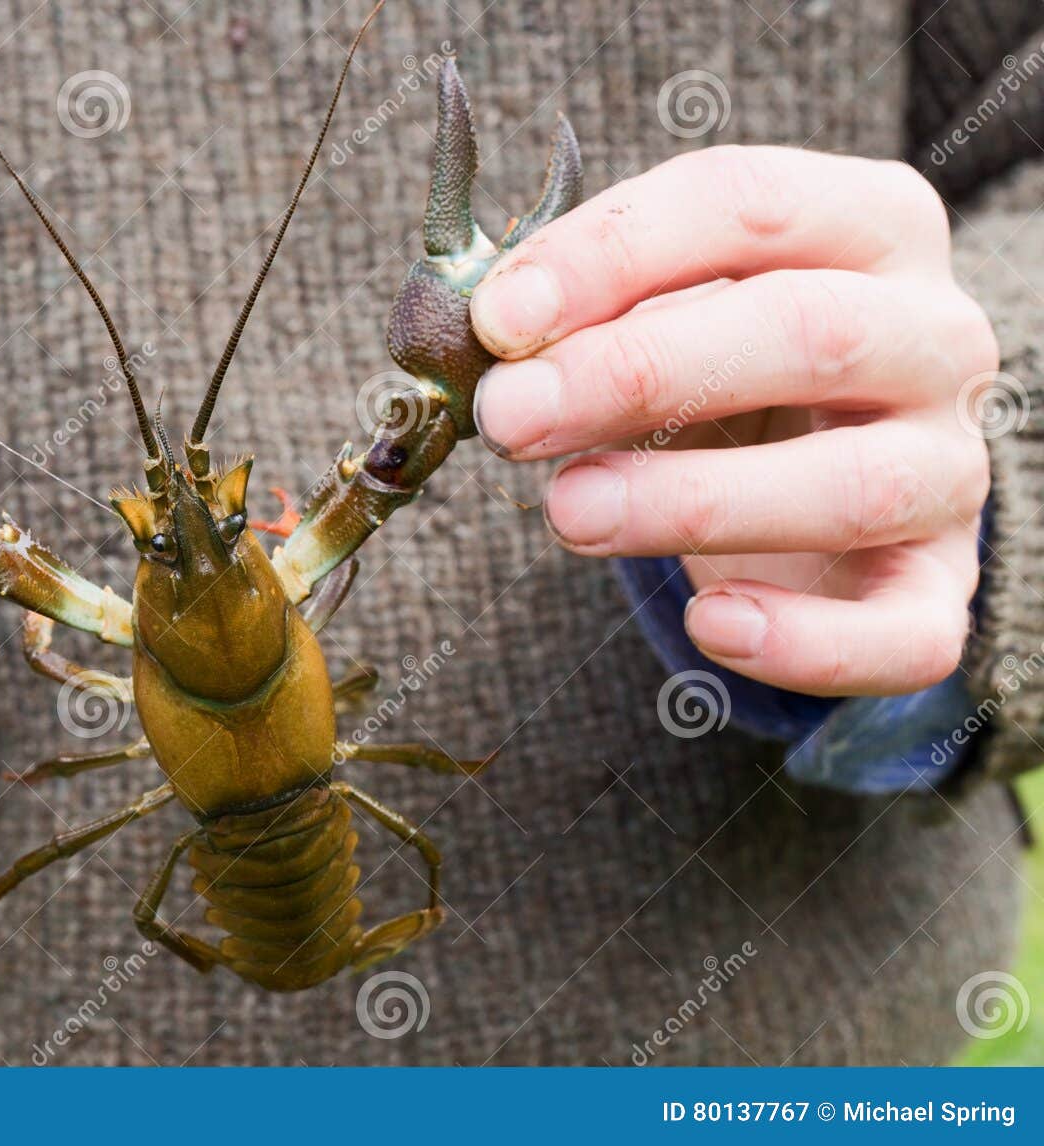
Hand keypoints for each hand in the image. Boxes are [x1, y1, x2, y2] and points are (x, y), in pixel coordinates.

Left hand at [470, 146, 995, 698]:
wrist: (823, 475)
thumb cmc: (725, 373)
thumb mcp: (662, 315)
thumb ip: (590, 317)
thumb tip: (493, 347)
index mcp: (867, 224)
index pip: (745, 203)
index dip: (613, 254)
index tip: (501, 317)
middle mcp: (934, 335)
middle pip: (807, 332)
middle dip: (637, 373)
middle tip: (510, 415)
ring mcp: (951, 467)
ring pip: (855, 485)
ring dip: (694, 503)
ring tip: (570, 511)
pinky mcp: (939, 589)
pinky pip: (903, 632)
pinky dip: (808, 642)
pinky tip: (712, 625)